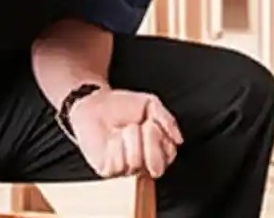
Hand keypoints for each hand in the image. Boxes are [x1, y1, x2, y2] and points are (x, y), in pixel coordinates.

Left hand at [68, 88, 182, 178]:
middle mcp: (143, 164)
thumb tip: (179, 140)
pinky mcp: (108, 171)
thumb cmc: (121, 105)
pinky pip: (118, 163)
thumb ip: (167, 120)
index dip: (161, 138)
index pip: (170, 155)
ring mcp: (126, 169)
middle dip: (149, 142)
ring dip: (129, 138)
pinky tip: (111, 139)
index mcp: (157, 150)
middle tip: (140, 125)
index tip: (151, 122)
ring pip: (136, 161)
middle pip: (157, 167)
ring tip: (122, 130)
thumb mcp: (151, 105)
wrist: (94, 102)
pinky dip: (115, 145)